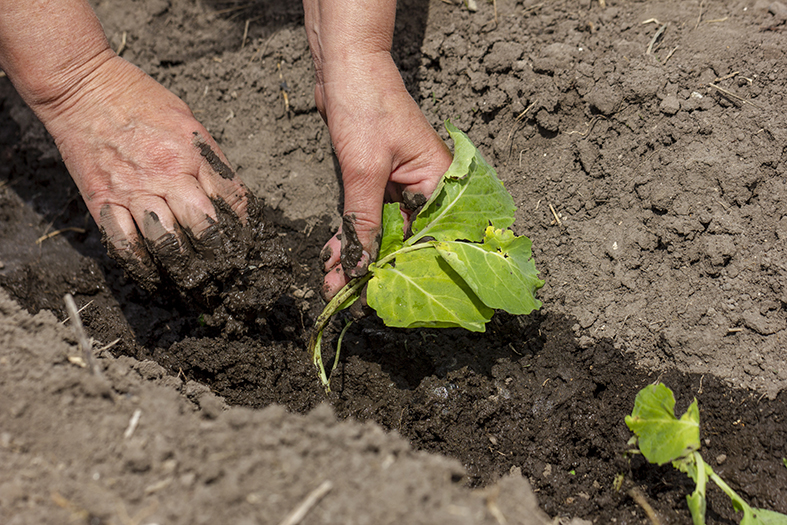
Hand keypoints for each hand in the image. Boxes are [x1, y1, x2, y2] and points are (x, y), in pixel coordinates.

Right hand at [35, 54, 251, 291]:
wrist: (82, 86)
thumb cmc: (139, 99)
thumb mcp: (188, 121)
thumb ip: (208, 160)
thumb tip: (229, 198)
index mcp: (193, 152)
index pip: (231, 198)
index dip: (242, 226)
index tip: (244, 242)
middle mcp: (167, 174)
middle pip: (203, 227)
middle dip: (219, 254)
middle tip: (225, 272)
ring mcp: (133, 190)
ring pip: (167, 243)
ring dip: (184, 266)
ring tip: (195, 283)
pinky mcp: (102, 200)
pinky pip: (125, 244)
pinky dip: (141, 265)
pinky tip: (153, 277)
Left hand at [315, 52, 451, 300]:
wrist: (343, 66)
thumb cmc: (367, 105)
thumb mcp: (365, 170)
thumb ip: (364, 220)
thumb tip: (363, 266)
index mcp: (440, 181)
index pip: (435, 237)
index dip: (413, 269)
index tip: (389, 297)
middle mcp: (426, 186)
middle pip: (407, 239)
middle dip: (377, 268)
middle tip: (352, 299)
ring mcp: (400, 184)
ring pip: (382, 231)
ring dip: (358, 256)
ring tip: (334, 284)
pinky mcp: (376, 180)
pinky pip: (365, 217)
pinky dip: (349, 235)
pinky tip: (332, 257)